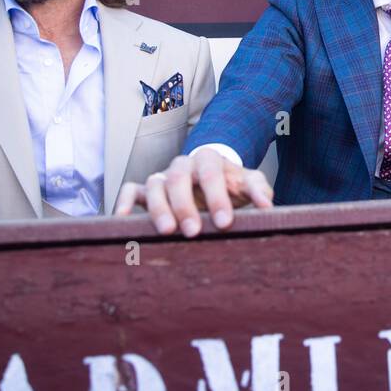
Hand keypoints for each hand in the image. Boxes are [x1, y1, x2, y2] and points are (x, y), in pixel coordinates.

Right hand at [113, 147, 273, 235]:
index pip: (210, 173)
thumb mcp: (249, 183)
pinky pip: (130, 190)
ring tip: (167, 231)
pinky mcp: (146, 189)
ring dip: (158, 208)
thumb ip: (259, 191)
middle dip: (185, 206)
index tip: (225, 222)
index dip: (217, 197)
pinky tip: (122, 220)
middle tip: (194, 231)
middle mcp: (182, 165)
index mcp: (208, 159)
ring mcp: (162, 176)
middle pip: (178, 179)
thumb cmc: (231, 184)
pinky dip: (123, 202)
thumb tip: (267, 207)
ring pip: (153, 185)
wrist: (212, 179)